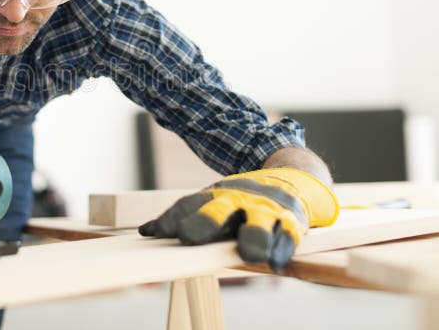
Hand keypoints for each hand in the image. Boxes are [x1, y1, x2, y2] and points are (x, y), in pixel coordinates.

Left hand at [138, 168, 338, 271]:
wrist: (293, 176)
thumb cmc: (242, 200)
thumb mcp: (214, 202)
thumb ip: (184, 218)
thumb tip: (146, 232)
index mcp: (216, 195)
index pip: (189, 205)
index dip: (171, 219)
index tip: (152, 232)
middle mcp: (239, 200)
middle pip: (219, 210)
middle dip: (204, 222)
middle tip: (188, 236)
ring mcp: (266, 210)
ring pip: (258, 223)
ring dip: (253, 236)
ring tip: (250, 253)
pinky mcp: (291, 222)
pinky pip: (286, 237)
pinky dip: (280, 249)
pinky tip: (274, 262)